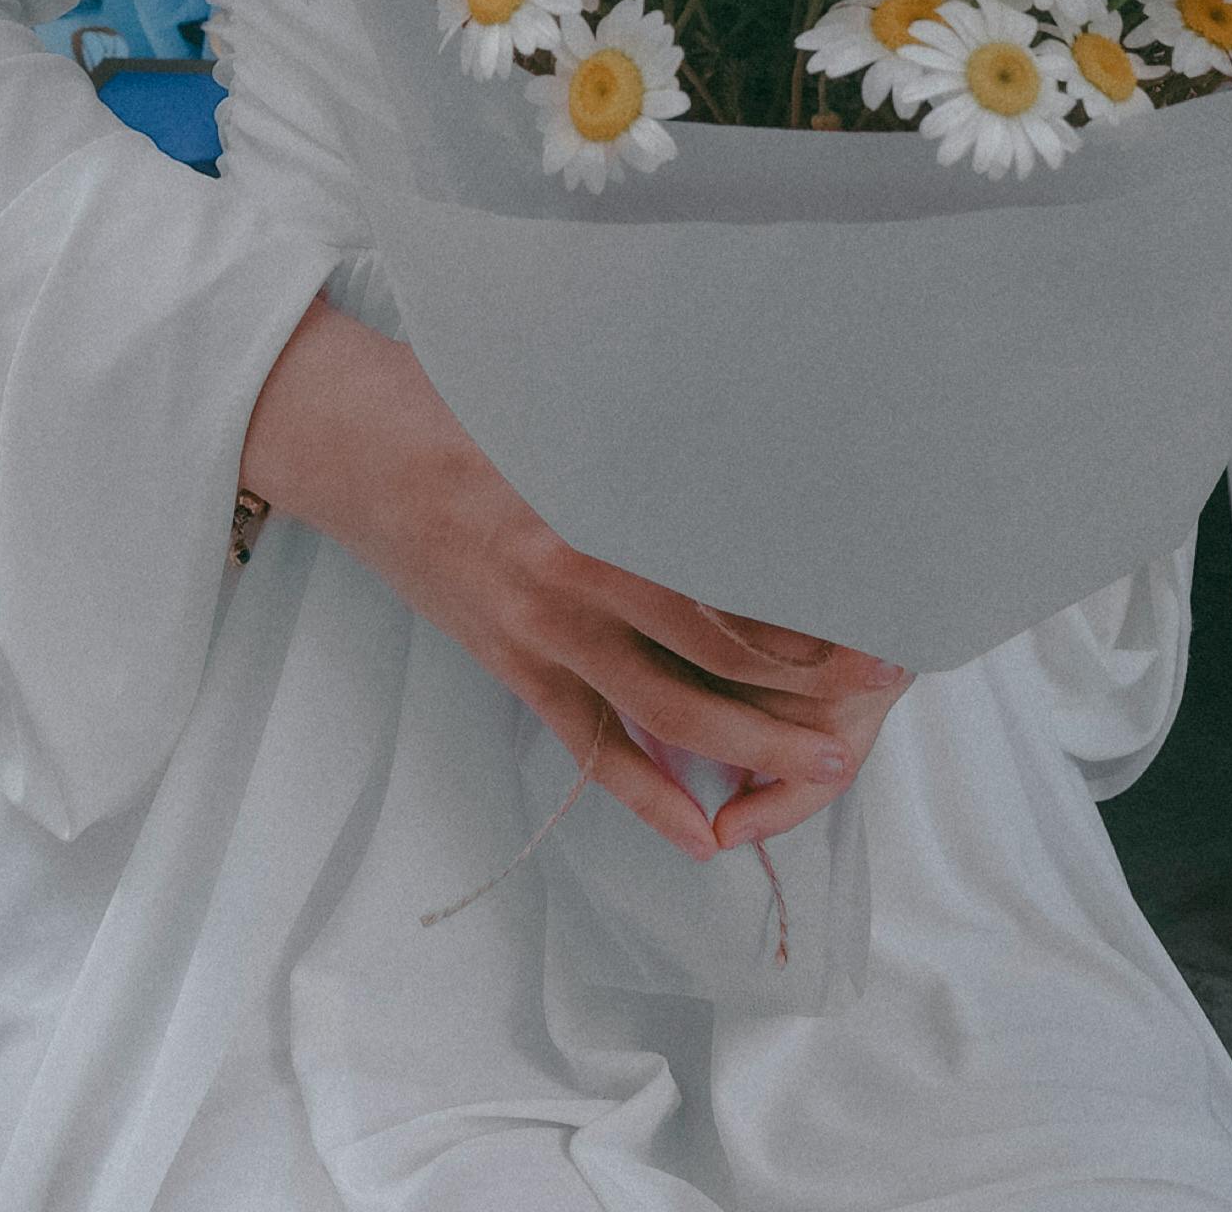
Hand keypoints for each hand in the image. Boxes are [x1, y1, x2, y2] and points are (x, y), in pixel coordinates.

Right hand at [242, 297, 909, 859]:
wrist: (354, 442)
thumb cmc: (467, 399)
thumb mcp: (565, 402)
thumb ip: (648, 437)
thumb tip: (748, 438)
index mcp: (600, 507)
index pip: (723, 579)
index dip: (803, 610)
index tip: (873, 613)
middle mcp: (577, 579)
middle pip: (713, 654)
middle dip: (801, 685)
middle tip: (877, 697)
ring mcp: (540, 632)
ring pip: (664, 710)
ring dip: (749, 745)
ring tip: (823, 766)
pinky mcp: (510, 664)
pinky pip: (590, 745)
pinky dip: (646, 791)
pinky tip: (698, 831)